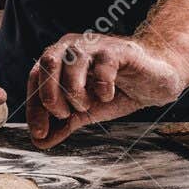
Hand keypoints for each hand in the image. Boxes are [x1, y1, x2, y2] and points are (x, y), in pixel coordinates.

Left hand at [26, 34, 187, 149]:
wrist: (155, 81)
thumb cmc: (116, 91)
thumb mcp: (86, 112)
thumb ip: (63, 124)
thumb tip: (39, 143)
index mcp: (60, 58)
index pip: (35, 78)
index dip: (34, 108)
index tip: (39, 134)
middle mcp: (73, 46)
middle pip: (47, 63)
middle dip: (50, 95)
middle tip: (65, 115)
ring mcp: (96, 45)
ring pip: (71, 63)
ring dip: (75, 93)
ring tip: (87, 105)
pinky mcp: (119, 51)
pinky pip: (102, 66)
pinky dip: (101, 87)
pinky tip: (107, 95)